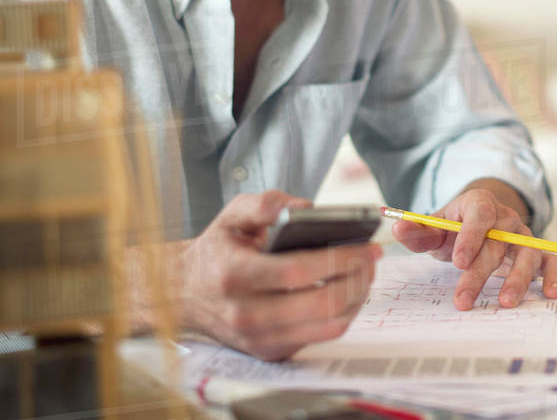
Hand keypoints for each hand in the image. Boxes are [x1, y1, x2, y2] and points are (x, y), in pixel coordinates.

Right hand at [175, 190, 381, 360]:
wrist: (184, 295)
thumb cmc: (217, 251)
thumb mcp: (231, 215)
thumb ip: (265, 203)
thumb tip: (306, 207)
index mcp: (234, 274)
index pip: (295, 272)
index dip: (337, 259)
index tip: (364, 245)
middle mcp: (245, 313)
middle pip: (319, 304)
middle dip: (357, 279)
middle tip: (372, 257)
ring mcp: (258, 338)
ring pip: (327, 326)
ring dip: (357, 298)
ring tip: (366, 273)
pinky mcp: (270, 352)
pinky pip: (320, 337)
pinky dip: (343, 314)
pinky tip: (349, 291)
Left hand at [390, 184, 556, 310]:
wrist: (479, 222)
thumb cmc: (455, 228)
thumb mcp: (435, 227)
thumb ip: (417, 231)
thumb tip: (397, 229)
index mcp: (479, 204)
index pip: (479, 215)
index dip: (470, 237)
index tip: (458, 262)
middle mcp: (506, 219)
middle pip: (497, 244)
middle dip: (479, 273)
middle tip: (463, 299)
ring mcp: (523, 236)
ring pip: (527, 254)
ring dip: (518, 279)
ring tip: (505, 302)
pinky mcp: (536, 252)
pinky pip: (551, 261)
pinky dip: (553, 276)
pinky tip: (549, 295)